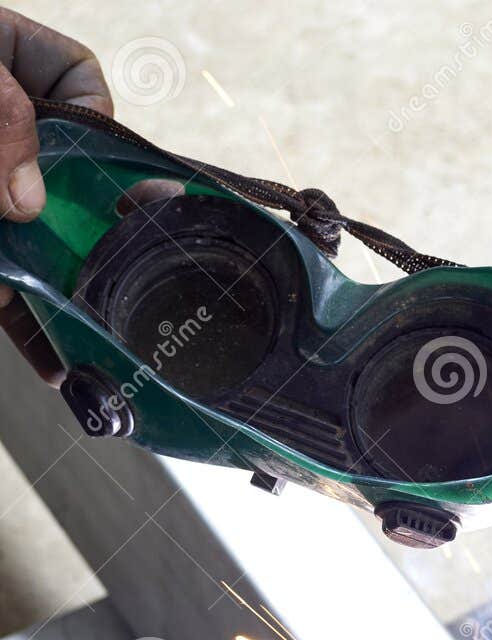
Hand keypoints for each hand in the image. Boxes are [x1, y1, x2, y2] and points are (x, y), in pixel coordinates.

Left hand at [0, 8, 111, 379]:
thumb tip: (26, 202)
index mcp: (1, 58)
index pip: (76, 84)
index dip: (92, 121)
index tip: (88, 161)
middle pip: (59, 179)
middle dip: (81, 229)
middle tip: (107, 268)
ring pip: (29, 241)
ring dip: (56, 291)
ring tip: (83, 338)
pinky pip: (0, 282)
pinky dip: (18, 320)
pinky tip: (46, 357)